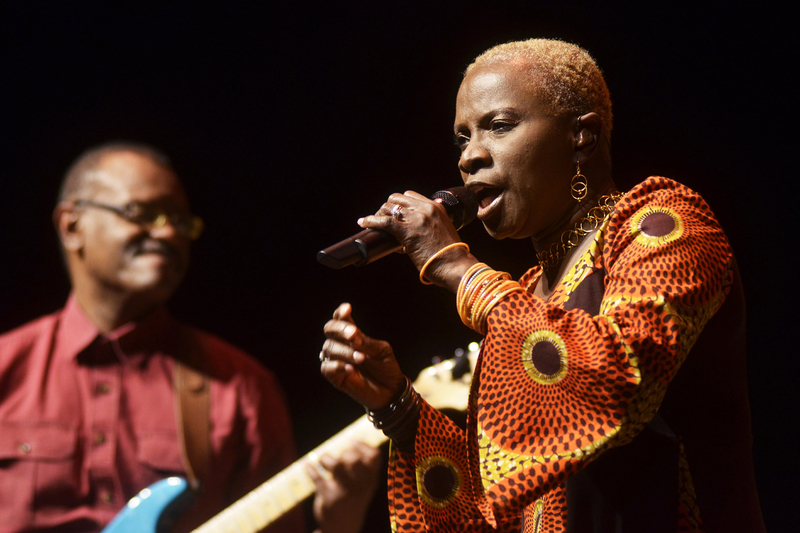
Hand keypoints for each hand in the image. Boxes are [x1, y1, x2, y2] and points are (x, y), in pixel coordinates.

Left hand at [307, 441, 382, 532]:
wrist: (344, 526)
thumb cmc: (353, 497)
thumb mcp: (363, 483)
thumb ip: (361, 465)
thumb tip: (351, 439)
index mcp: (371, 478)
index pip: (374, 456)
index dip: (361, 445)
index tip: (351, 442)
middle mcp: (361, 485)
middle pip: (354, 459)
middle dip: (344, 453)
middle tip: (339, 457)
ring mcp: (345, 492)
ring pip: (336, 465)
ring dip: (326, 459)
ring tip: (323, 460)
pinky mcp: (329, 499)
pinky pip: (318, 478)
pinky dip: (310, 469)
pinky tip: (307, 465)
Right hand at [320, 303, 405, 410]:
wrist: (391, 390)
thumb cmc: (386, 367)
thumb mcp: (382, 351)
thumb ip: (367, 343)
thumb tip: (353, 337)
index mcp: (353, 335)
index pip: (341, 319)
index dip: (341, 313)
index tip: (348, 308)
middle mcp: (342, 345)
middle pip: (330, 330)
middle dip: (340, 329)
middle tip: (353, 334)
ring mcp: (337, 360)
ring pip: (328, 348)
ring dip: (345, 351)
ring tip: (361, 358)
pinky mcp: (335, 377)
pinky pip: (327, 368)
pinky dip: (337, 366)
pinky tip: (351, 369)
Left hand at [359, 191, 475, 289]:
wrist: (455, 265)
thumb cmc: (450, 254)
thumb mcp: (444, 230)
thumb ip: (434, 222)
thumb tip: (424, 223)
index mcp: (435, 207)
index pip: (410, 196)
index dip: (399, 204)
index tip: (395, 214)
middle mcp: (425, 208)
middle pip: (396, 198)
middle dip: (387, 207)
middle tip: (383, 219)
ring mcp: (416, 219)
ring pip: (388, 207)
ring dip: (379, 215)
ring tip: (375, 224)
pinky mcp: (407, 231)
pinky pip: (383, 221)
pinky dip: (371, 221)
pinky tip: (363, 222)